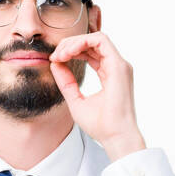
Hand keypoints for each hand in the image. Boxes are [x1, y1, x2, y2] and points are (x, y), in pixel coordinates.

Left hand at [49, 32, 145, 158]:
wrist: (115, 137)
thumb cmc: (101, 126)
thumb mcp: (76, 101)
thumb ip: (67, 82)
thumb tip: (55, 64)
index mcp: (109, 74)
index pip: (90, 52)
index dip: (71, 51)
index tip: (55, 60)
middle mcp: (116, 66)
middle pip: (92, 43)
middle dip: (70, 45)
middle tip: (54, 56)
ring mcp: (119, 65)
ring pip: (96, 38)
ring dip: (75, 42)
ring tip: (60, 54)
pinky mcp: (119, 65)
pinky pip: (100, 41)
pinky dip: (83, 42)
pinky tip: (69, 52)